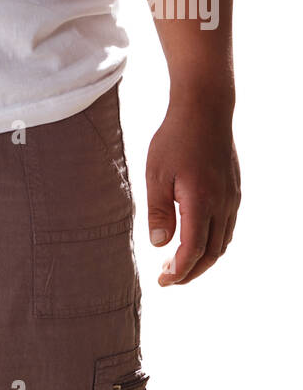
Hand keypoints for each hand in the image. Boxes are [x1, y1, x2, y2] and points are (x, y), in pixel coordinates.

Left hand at [146, 96, 240, 285]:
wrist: (205, 109)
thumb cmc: (175, 138)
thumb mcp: (156, 173)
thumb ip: (158, 211)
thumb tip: (159, 245)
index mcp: (201, 202)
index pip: (192, 250)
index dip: (177, 271)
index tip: (161, 281)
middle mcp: (222, 204)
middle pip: (211, 253)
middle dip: (190, 272)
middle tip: (168, 278)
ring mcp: (232, 198)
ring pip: (222, 242)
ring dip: (203, 259)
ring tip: (180, 264)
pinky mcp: (234, 190)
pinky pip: (227, 227)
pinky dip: (213, 242)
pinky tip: (197, 239)